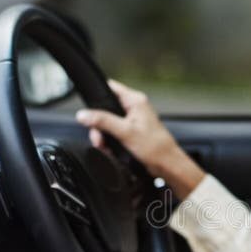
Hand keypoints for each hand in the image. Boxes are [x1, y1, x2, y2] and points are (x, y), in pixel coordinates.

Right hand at [76, 79, 204, 198]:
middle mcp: (134, 108)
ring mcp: (133, 120)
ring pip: (108, 122)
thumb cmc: (155, 146)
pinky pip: (114, 132)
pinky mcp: (132, 131)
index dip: (98, 96)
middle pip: (105, 108)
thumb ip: (103, 121)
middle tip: (99, 138)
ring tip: (105, 146)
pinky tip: (110, 149)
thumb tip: (84, 114)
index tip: (90, 109)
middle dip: (99, 125)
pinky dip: (110, 141)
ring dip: (103, 135)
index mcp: (135, 101)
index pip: (110, 88)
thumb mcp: (125, 132)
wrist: (166, 163)